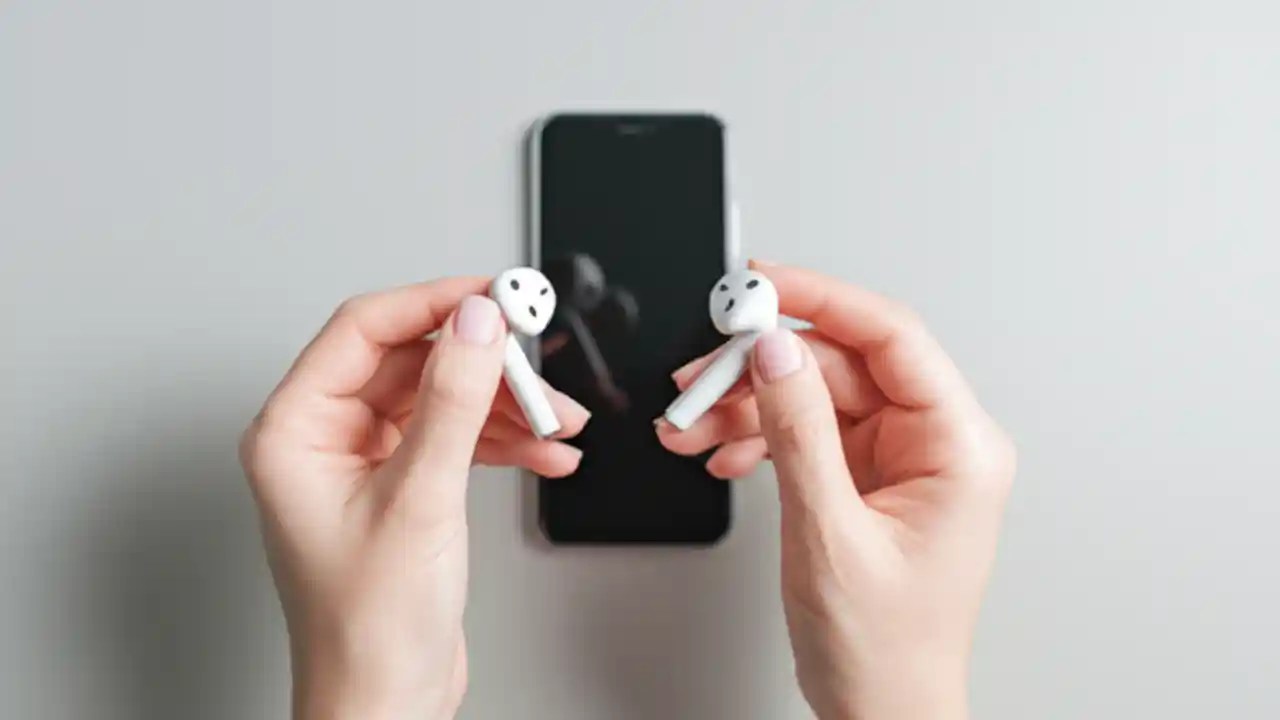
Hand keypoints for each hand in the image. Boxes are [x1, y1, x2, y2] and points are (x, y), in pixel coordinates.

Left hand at [239, 278, 588, 719]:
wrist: (386, 702)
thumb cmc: (367, 628)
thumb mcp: (419, 501)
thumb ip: (452, 403)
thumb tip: (476, 325)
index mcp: (295, 430)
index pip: (365, 330)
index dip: (434, 304)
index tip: (495, 296)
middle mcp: (325, 438)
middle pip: (414, 360)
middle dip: (486, 366)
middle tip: (539, 362)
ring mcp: (365, 462)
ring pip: (444, 398)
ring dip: (507, 407)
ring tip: (559, 423)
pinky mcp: (403, 485)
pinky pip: (457, 437)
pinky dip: (504, 441)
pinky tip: (546, 454)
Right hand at [657, 262, 1014, 719]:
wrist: (881, 713)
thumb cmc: (885, 651)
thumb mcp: (829, 532)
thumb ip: (798, 430)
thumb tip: (773, 350)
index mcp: (960, 449)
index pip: (891, 338)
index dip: (821, 299)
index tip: (760, 286)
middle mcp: (937, 445)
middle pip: (841, 364)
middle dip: (760, 369)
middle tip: (699, 374)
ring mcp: (901, 460)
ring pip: (814, 395)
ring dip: (746, 406)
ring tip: (691, 427)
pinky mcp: (868, 478)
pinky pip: (807, 431)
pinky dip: (758, 437)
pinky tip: (721, 452)